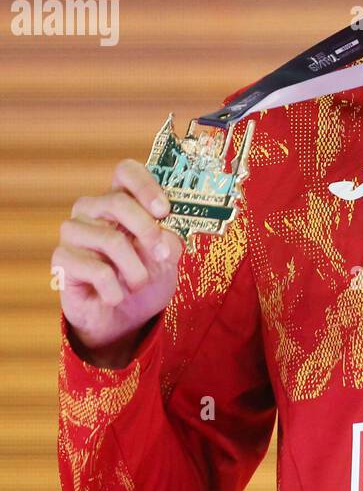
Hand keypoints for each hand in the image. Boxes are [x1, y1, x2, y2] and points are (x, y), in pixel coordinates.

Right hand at [52, 159, 183, 365]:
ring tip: (139, 284)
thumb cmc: (144, 277)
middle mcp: (92, 210)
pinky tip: (116, 297)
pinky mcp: (62, 260)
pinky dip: (116, 290)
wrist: (122, 318)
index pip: (125, 172)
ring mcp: (73, 233)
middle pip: (118, 202)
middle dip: (148, 230)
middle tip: (163, 254)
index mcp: (120, 200)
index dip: (146, 186)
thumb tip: (169, 228)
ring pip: (111, 240)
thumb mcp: (167, 257)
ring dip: (136, 270)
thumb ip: (171, 238)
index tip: (164, 210)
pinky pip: (96, 270)